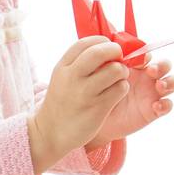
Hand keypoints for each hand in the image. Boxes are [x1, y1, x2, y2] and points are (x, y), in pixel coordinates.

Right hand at [28, 35, 129, 170]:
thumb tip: (107, 46)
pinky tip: (116, 92)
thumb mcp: (63, 76)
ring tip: (118, 78)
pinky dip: (123, 88)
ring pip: (116, 70)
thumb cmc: (63, 100)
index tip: (108, 47)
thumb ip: (79, 61)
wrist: (50, 132)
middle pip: (101, 52)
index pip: (86, 42)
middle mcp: (72, 77)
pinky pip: (120, 89)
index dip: (102, 41)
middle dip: (116, 51)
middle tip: (118, 58)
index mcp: (63, 66)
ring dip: (122, 72)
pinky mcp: (98, 108)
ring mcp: (85, 93)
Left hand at [89, 57, 173, 143]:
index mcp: (135, 66)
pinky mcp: (154, 110)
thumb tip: (109, 52)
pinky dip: (166, 105)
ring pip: (172, 82)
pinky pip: (167, 105)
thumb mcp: (102, 78)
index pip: (147, 55)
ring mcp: (153, 93)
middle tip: (151, 70)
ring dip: (170, 82)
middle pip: (165, 65)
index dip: (146, 55)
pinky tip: (156, 106)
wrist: (98, 120)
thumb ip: (108, 66)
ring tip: (160, 86)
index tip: (139, 59)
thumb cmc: (99, 94)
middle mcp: (147, 77)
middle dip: (162, 65)